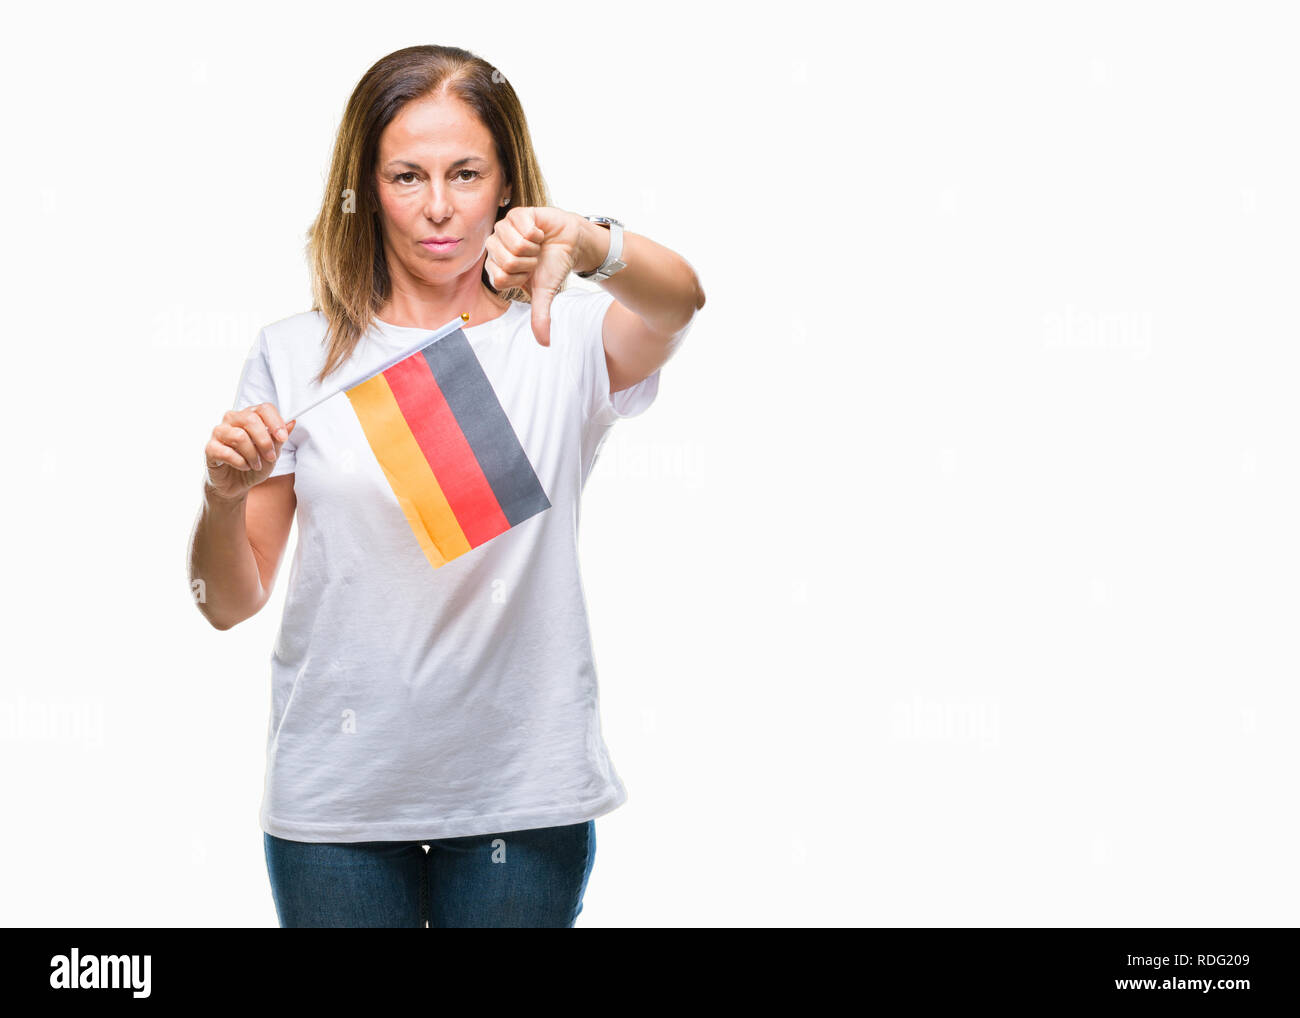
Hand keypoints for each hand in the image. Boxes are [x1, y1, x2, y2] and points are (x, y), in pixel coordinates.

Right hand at [204, 404, 295, 501]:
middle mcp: (233, 419)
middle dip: (264, 441)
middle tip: (270, 457)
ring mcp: (219, 432)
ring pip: (239, 436)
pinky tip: (243, 466)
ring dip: (252, 454)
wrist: (236, 484)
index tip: (283, 438)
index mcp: (250, 416)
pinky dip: (240, 462)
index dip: (275, 422)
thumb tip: (291, 422)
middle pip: (250, 419)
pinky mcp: (210, 448)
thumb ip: (279, 439)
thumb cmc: (253, 465)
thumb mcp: (272, 454)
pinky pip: (226, 452)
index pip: (264, 408)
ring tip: (256, 465)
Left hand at [484, 206, 597, 346]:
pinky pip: (522, 226)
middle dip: (528, 262)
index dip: (520, 277)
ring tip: (537, 244)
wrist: (570, 242)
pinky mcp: (516, 214)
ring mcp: (504, 229)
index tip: (529, 272)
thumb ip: (540, 316)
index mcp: (496, 267)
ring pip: (514, 244)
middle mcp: (495, 248)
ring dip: (533, 247)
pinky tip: (539, 231)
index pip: (499, 278)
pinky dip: (537, 231)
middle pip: (505, 261)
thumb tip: (545, 343)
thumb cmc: (553, 265)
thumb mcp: (545, 292)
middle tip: (535, 258)